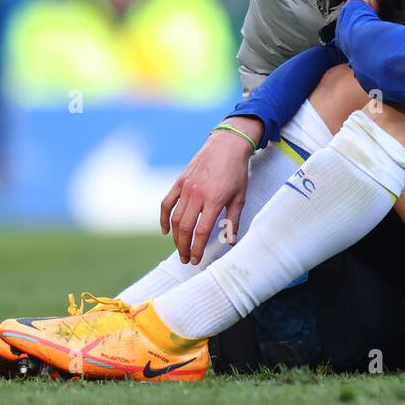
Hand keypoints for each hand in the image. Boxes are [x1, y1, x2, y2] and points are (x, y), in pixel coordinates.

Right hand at [160, 118, 260, 263]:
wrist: (227, 145)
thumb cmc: (236, 171)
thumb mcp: (240, 196)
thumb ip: (233, 220)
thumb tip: (230, 241)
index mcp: (214, 199)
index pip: (202, 231)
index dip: (197, 248)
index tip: (196, 259)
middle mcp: (197, 194)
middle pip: (185, 228)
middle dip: (184, 247)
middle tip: (186, 259)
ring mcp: (186, 187)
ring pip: (175, 218)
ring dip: (175, 237)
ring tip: (179, 249)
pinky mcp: (179, 182)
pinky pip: (167, 203)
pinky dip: (163, 218)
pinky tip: (166, 231)